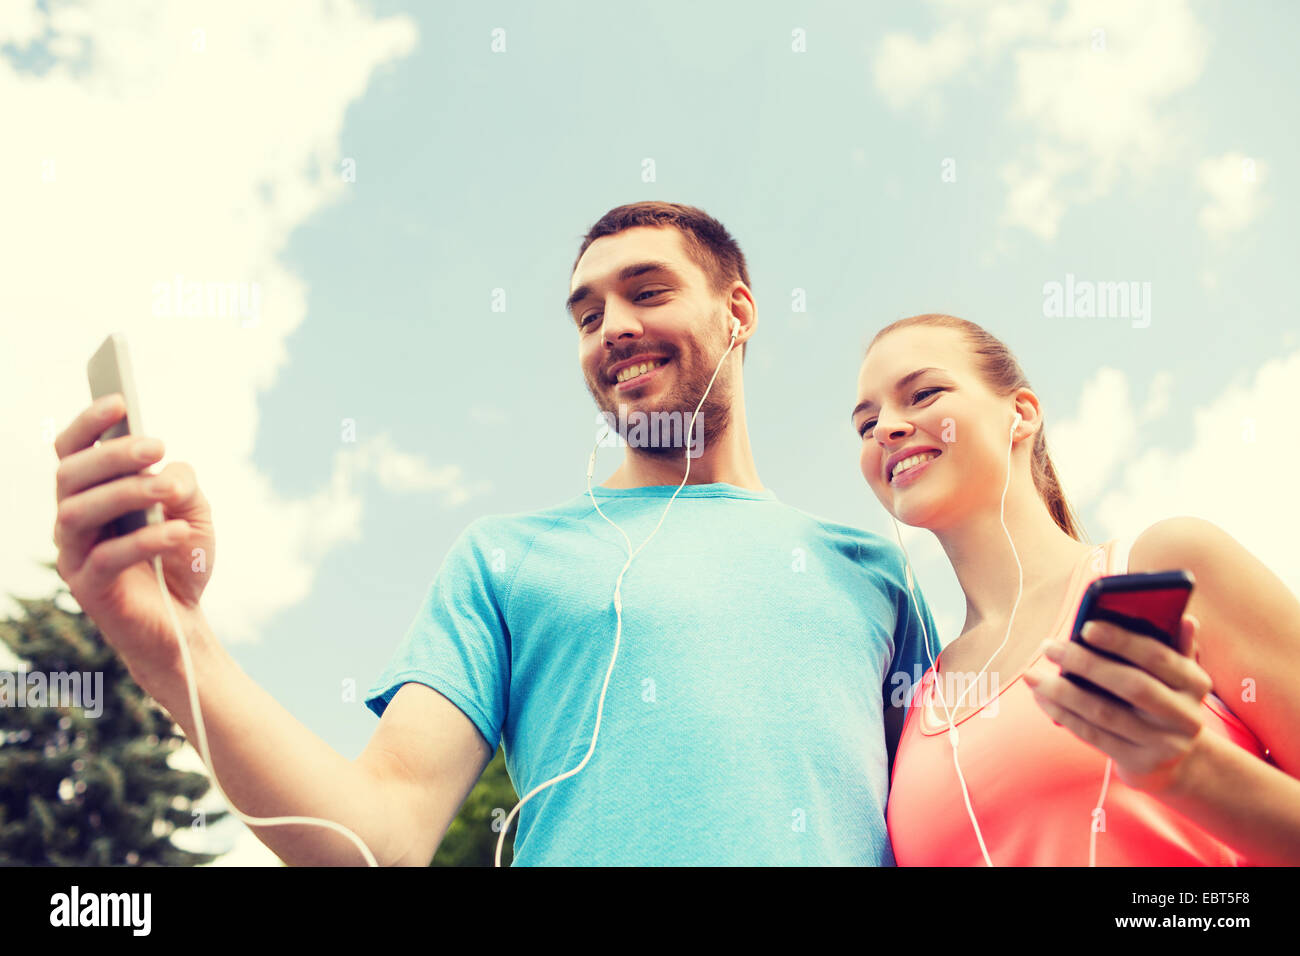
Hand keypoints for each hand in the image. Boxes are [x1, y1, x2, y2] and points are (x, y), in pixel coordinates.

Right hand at [53, 393, 215, 679]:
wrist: (183, 621)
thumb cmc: (181, 559)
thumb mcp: (194, 513)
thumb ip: (181, 485)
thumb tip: (168, 469)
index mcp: (91, 494)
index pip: (73, 451)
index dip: (89, 423)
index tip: (120, 400)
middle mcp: (73, 520)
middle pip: (71, 475)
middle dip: (113, 455)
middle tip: (158, 446)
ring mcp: (74, 555)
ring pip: (78, 512)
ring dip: (126, 493)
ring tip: (169, 489)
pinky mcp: (89, 589)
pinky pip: (106, 558)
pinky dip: (145, 540)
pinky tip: (179, 531)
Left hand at [1023, 614, 1213, 794]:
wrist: (1176, 760)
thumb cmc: (1163, 702)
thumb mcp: (1175, 677)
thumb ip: (1174, 647)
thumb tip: (1184, 618)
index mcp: (1194, 683)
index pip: (1158, 656)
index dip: (1122, 641)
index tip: (1086, 627)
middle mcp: (1184, 715)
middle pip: (1130, 686)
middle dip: (1085, 663)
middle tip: (1049, 647)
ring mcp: (1163, 744)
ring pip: (1104, 713)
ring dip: (1062, 692)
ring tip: (1032, 675)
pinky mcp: (1139, 763)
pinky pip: (1093, 735)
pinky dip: (1063, 714)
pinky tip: (1042, 698)